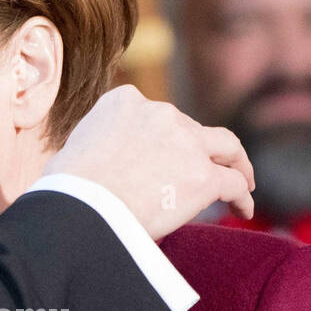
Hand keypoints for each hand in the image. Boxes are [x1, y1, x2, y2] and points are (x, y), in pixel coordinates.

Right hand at [45, 85, 254, 239]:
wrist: (80, 205)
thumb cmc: (67, 187)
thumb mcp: (76, 146)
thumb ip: (100, 143)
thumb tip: (106, 166)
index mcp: (123, 101)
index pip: (152, 114)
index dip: (161, 136)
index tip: (162, 154)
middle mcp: (159, 113)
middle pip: (190, 129)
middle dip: (197, 148)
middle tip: (206, 166)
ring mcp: (186, 142)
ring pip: (227, 146)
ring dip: (237, 162)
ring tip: (243, 178)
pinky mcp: (203, 176)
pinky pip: (234, 184)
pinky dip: (242, 196)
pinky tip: (243, 210)